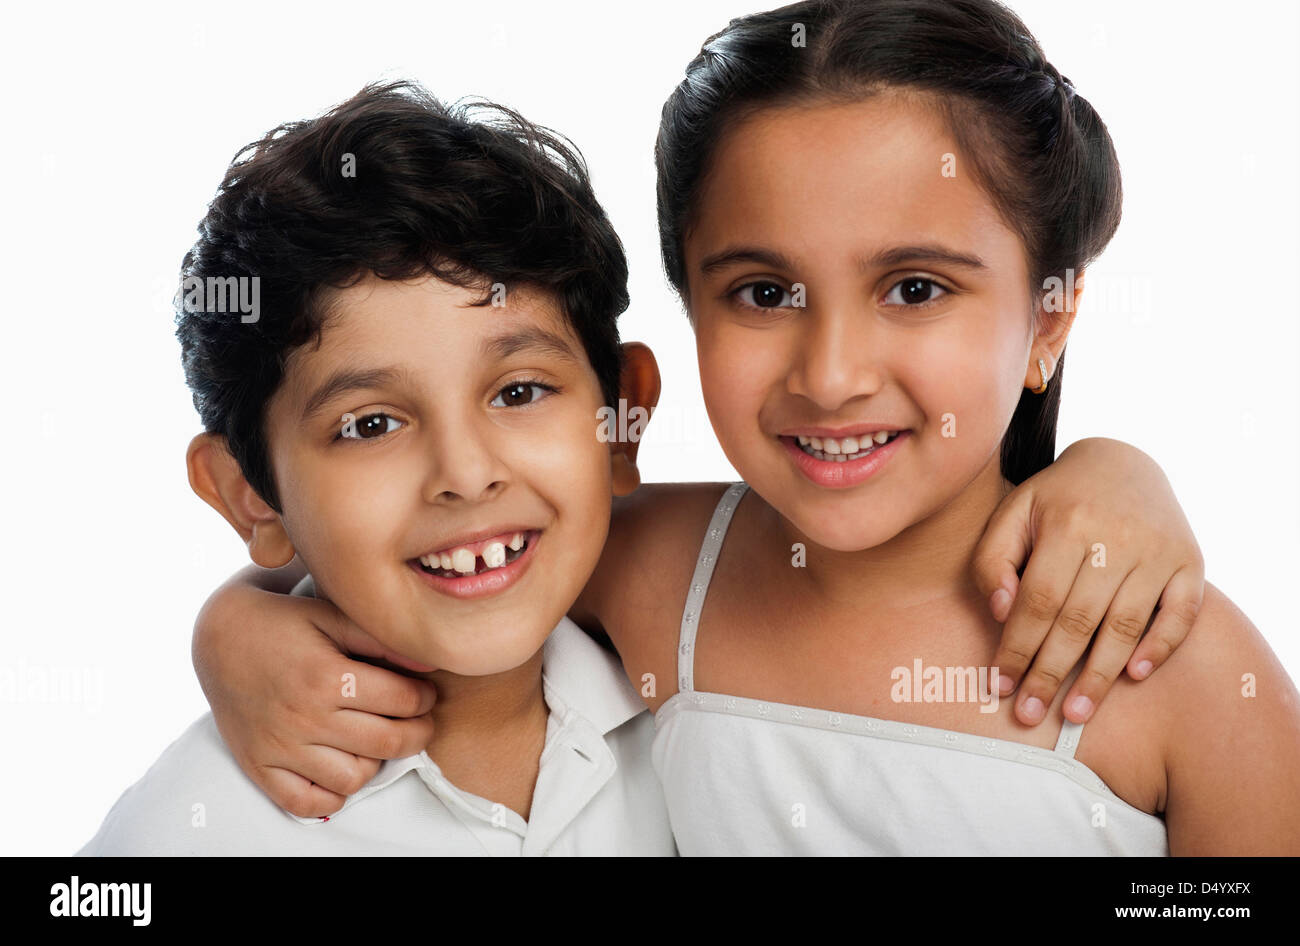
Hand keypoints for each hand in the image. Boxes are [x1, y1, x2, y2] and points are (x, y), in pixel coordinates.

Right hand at [193, 585, 436, 817]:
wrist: (219, 636)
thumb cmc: (284, 622)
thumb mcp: (331, 616)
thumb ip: (380, 638)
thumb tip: (428, 662)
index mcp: (325, 676)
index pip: (402, 701)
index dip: (424, 697)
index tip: (424, 692)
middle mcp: (303, 717)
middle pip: (387, 743)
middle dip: (418, 733)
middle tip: (419, 721)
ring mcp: (280, 748)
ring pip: (353, 778)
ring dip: (377, 762)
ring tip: (377, 740)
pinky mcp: (260, 766)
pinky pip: (306, 803)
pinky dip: (332, 794)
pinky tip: (342, 767)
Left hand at [973, 438, 1204, 725]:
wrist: (1121, 461)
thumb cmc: (1056, 499)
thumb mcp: (1012, 514)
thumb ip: (993, 561)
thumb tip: (1004, 613)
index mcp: (1067, 525)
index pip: (1037, 601)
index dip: (1018, 647)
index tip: (1001, 686)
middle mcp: (1116, 539)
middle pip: (1078, 620)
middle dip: (1050, 673)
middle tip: (1031, 715)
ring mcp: (1158, 551)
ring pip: (1125, 625)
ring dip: (1099, 675)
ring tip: (1075, 713)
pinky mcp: (1190, 561)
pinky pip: (1181, 614)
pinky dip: (1160, 647)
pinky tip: (1134, 676)